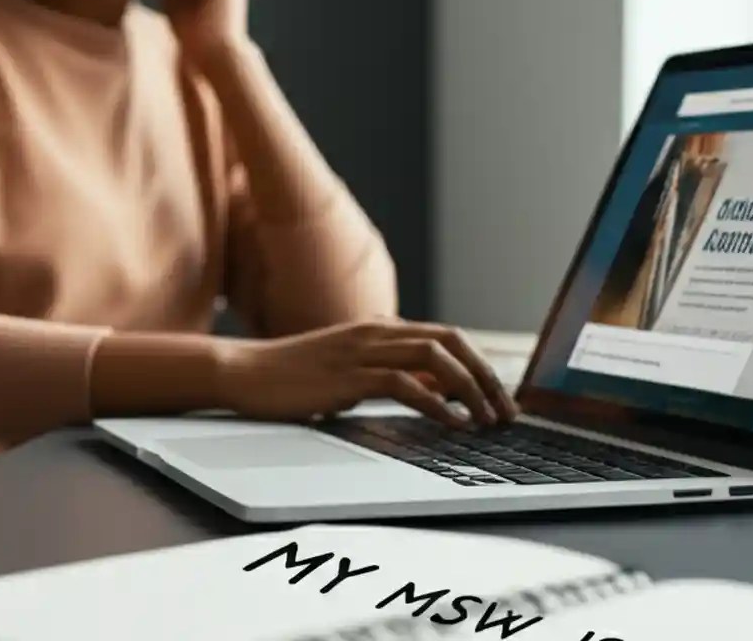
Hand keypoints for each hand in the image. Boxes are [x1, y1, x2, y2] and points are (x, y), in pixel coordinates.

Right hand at [217, 320, 519, 428]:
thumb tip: (436, 394)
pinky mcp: (348, 375)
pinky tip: (453, 424)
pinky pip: (406, 384)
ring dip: (471, 389)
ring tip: (487, 420)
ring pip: (436, 359)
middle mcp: (377, 332)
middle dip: (486, 376)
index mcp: (380, 328)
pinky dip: (438, 404)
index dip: (481, 363)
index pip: (447, 336)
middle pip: (452, 342)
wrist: (245, 373)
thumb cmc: (293, 378)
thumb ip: (390, 375)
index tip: (500, 396)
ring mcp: (363, 351)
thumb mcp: (350, 373)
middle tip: (506, 410)